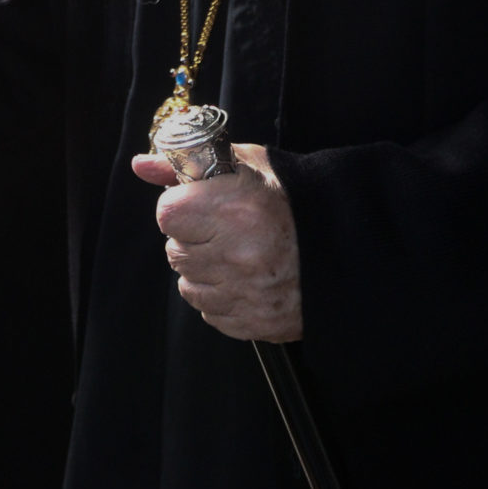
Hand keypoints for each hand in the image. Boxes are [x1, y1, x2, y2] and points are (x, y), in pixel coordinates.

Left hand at [133, 143, 301, 342]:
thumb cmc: (293, 200)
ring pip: (188, 286)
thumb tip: (141, 165)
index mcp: (234, 209)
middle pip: (174, 252)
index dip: (180, 208)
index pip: (167, 214)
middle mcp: (238, 254)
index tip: (198, 205)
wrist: (346, 244)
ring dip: (204, 271)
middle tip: (222, 229)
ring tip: (236, 253)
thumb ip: (185, 166)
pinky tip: (245, 278)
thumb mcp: (244, 165)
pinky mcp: (255, 322)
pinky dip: (222, 298)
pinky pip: (210, 313)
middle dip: (191, 240)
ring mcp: (247, 293)